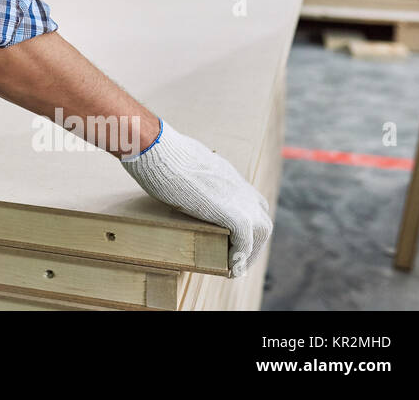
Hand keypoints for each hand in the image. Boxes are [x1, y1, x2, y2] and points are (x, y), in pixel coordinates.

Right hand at [120, 119, 272, 278]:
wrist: (157, 150)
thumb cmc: (158, 152)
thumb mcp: (178, 162)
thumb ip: (186, 172)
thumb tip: (169, 173)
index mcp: (225, 173)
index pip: (250, 200)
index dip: (245, 220)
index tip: (232, 235)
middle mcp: (237, 185)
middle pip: (261, 218)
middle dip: (253, 241)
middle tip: (236, 256)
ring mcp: (238, 198)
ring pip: (260, 231)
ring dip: (250, 252)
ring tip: (234, 267)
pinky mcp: (232, 213)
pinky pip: (245, 241)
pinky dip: (240, 256)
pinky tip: (230, 268)